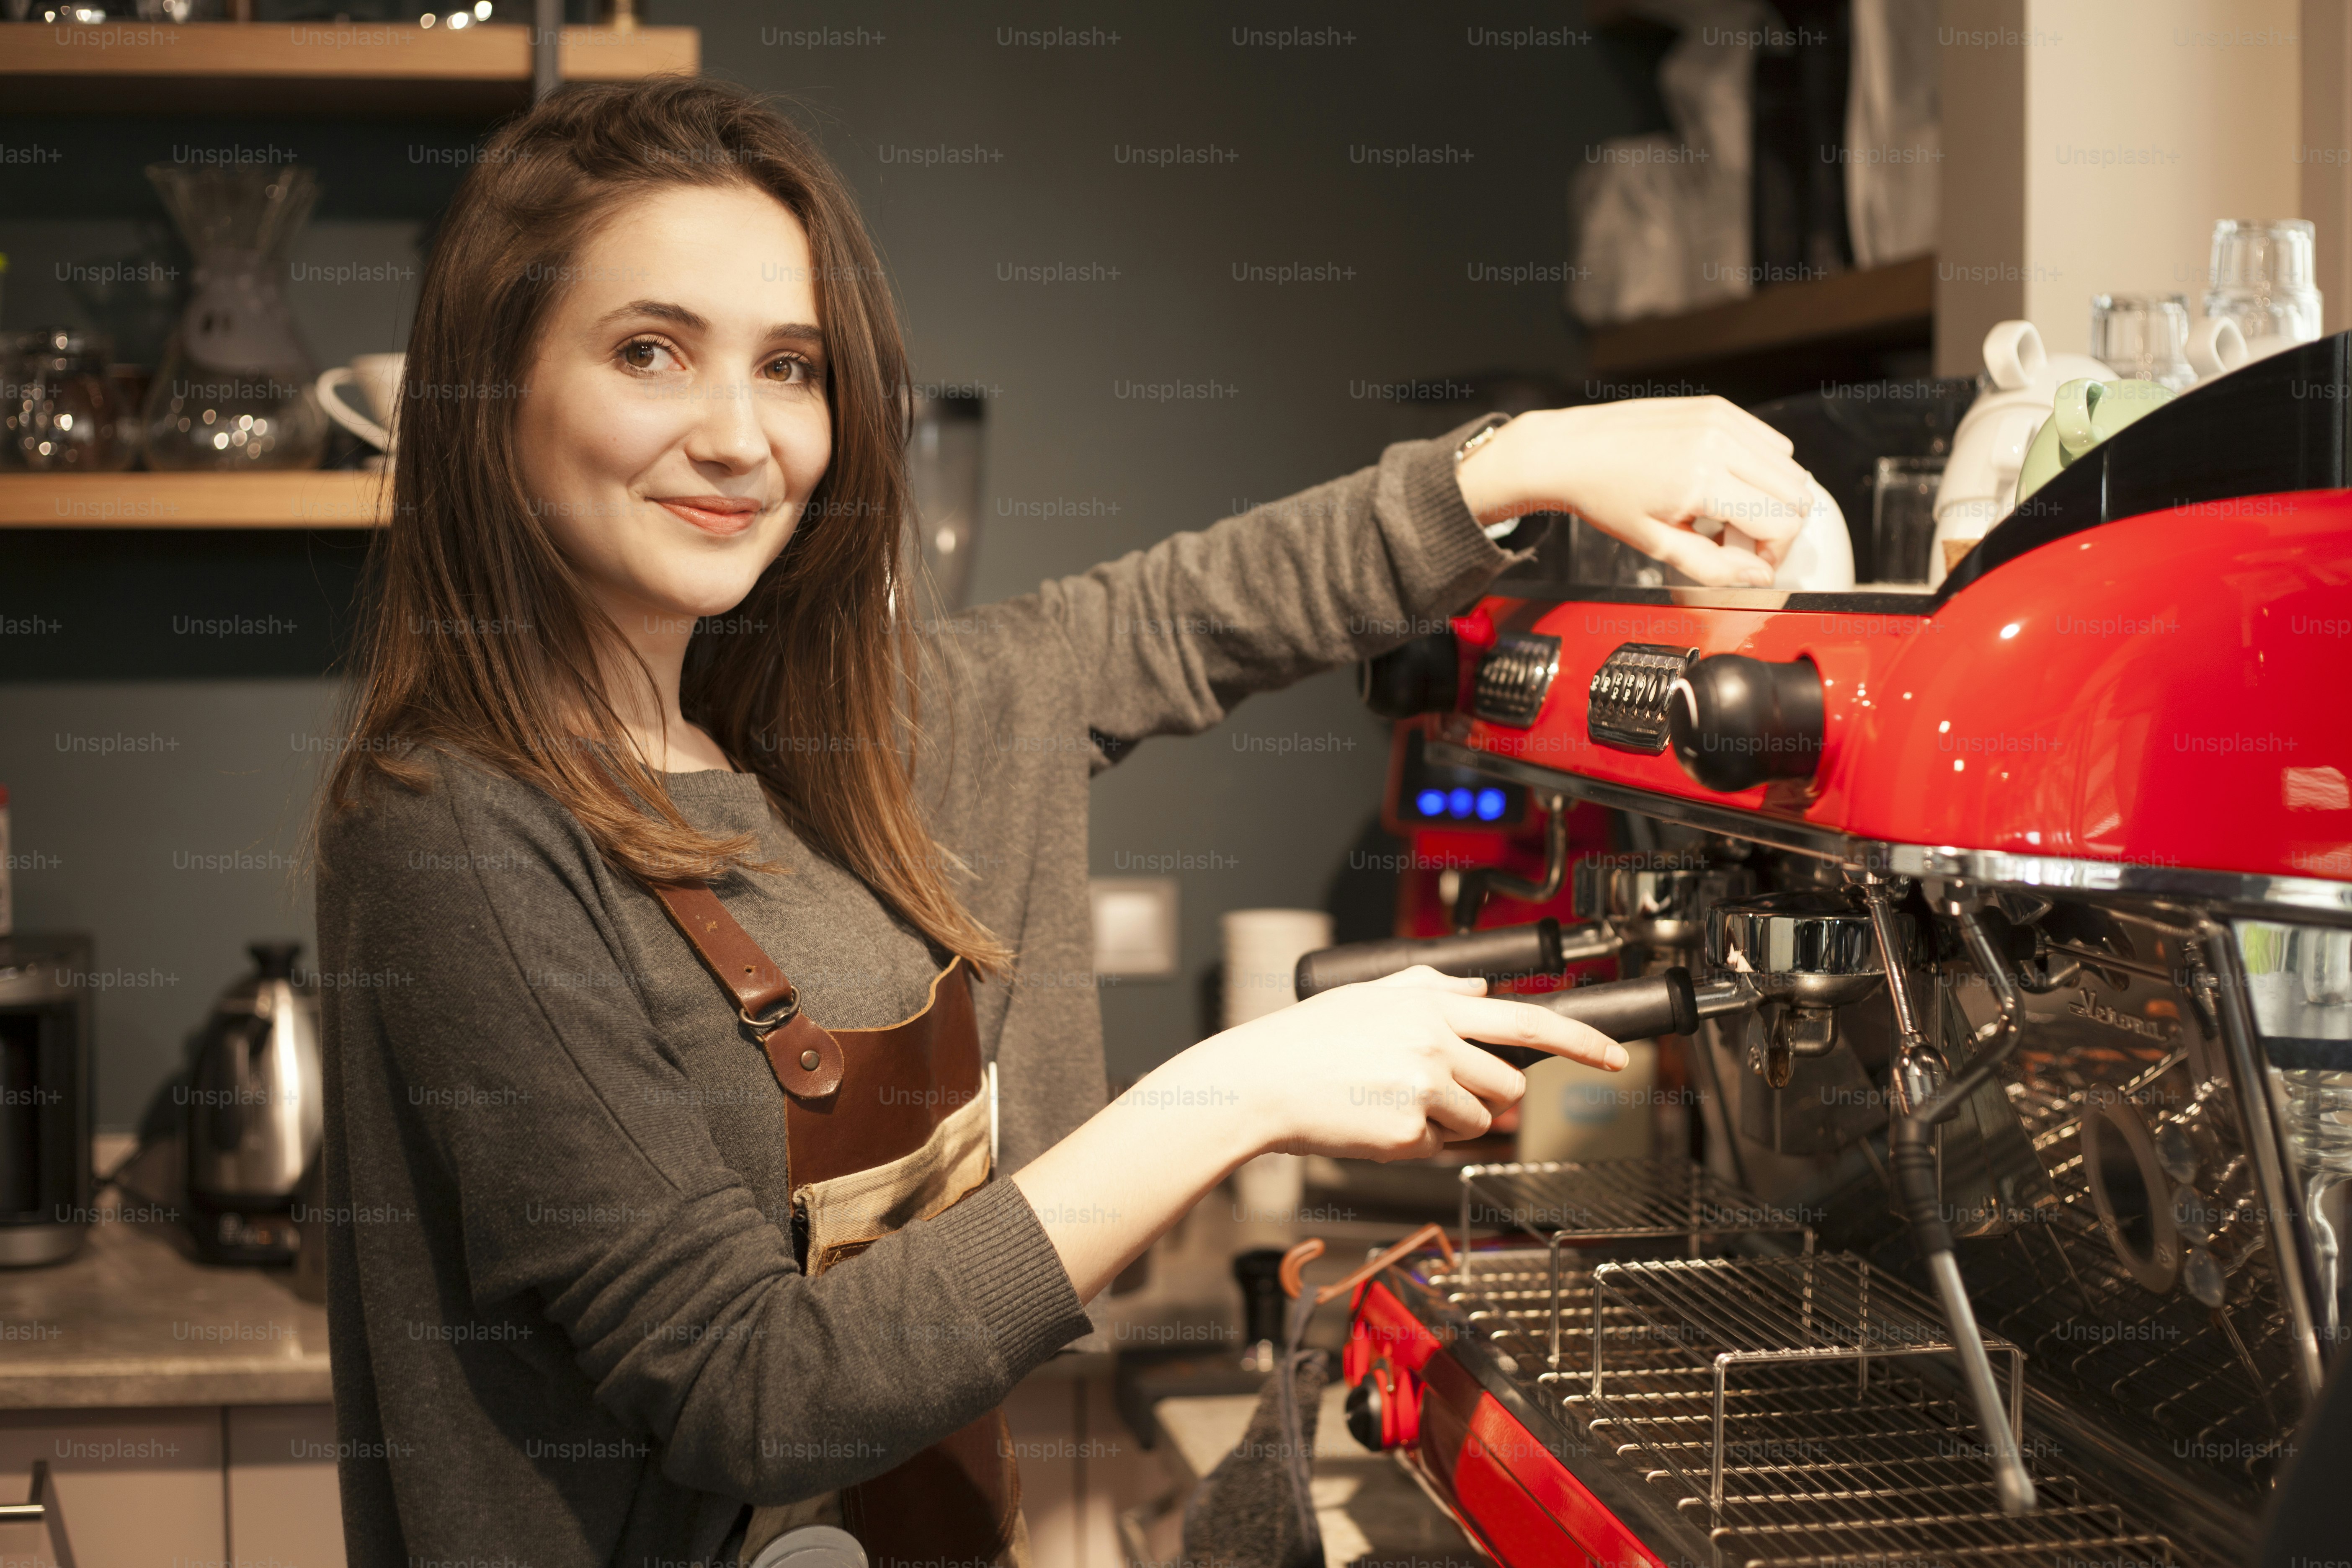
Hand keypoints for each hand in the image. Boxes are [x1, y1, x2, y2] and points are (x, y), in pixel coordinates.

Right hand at [1189, 965, 1625, 1163]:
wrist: (1256, 1082)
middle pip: (1505, 1082)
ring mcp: (1423, 1086)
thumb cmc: (1304, 1041)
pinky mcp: (1406, 1130)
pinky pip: (1435, 1148)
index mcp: (1429, 1004)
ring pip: (1476, 1120)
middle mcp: (1434, 1040)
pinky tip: (1371, 1122)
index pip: (1525, 1018)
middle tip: (1426, 1089)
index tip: (1616, 1057)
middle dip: (1481, 1094)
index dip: (1580, 1040)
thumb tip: (1478, 988)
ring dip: (1444, 1120)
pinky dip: (1410, 1143)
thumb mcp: (1367, 995)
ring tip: (1387, 1101)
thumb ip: (1430, 987)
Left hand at [1454, 398, 1814, 587]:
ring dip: (1771, 496)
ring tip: (1726, 511)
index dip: (1777, 551)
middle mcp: (1718, 443)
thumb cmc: (1604, 495)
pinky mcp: (1717, 407)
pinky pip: (1769, 440)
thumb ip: (1713, 566)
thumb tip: (1759, 575)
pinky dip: (1761, 467)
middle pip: (1797, 492)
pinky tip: (1723, 482)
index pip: (1784, 521)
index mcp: (1703, 481)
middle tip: (1738, 539)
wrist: (1570, 451)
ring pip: (1789, 465)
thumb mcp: (1655, 544)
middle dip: (1779, 525)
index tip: (1752, 560)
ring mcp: (1720, 419)